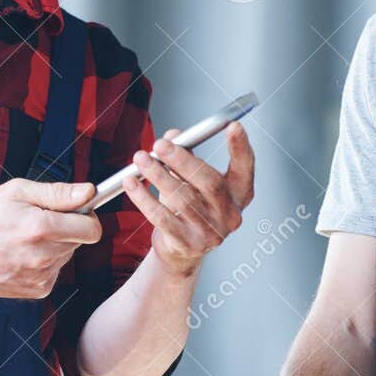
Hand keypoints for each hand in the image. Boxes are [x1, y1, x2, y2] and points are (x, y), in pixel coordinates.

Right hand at [0, 178, 101, 299]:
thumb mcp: (18, 192)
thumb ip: (58, 193)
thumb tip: (90, 192)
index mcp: (40, 228)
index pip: (91, 228)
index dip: (87, 215)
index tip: (77, 209)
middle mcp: (44, 256)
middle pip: (80, 241)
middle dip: (67, 228)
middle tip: (40, 220)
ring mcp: (41, 276)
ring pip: (67, 255)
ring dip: (55, 245)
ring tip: (25, 238)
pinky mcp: (38, 289)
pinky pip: (55, 270)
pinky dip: (45, 261)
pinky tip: (22, 254)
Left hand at [125, 121, 254, 276]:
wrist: (181, 250)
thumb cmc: (190, 208)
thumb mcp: (192, 180)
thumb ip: (186, 154)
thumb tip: (173, 135)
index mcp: (238, 194)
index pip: (245, 168)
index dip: (240, 147)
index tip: (233, 126)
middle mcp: (229, 214)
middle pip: (210, 183)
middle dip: (183, 160)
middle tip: (161, 145)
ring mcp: (210, 232)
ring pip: (182, 199)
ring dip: (158, 175)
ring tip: (141, 159)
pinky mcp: (187, 244)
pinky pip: (161, 217)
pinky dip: (144, 198)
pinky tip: (131, 183)